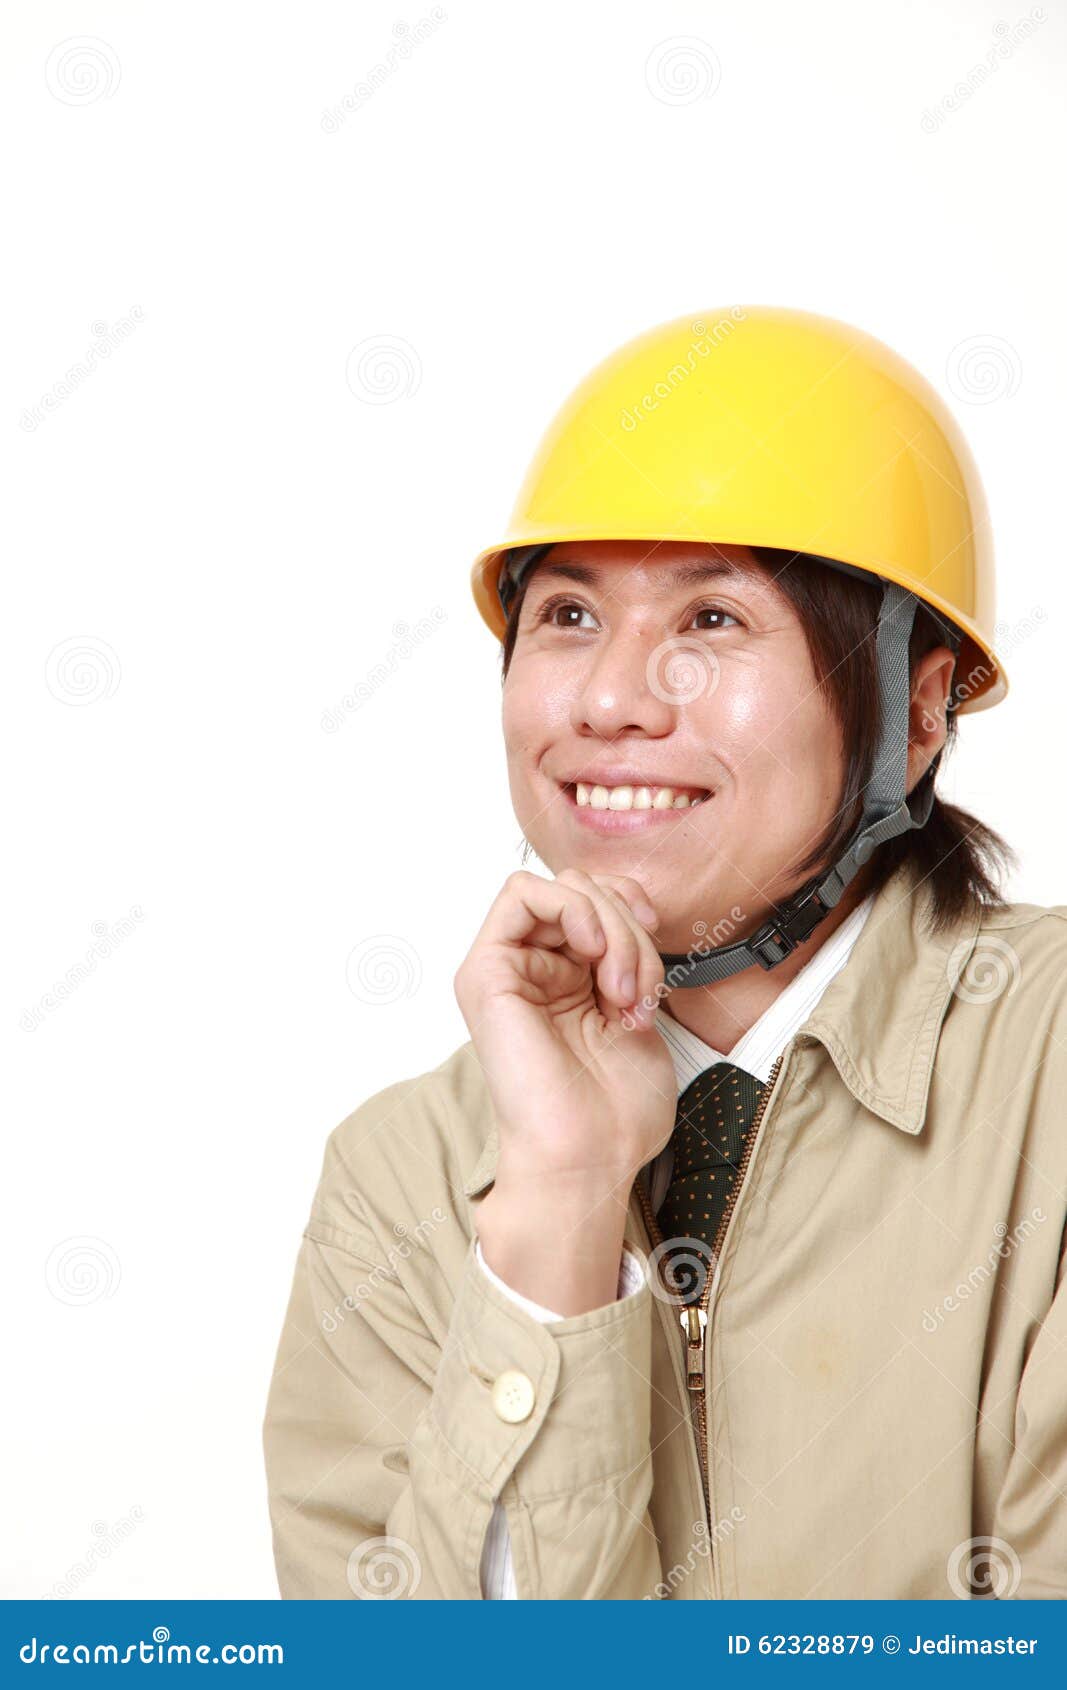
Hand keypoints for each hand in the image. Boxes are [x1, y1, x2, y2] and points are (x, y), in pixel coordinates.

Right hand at [453, 869, 675, 1313]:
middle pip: (582, 889)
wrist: (590, 1156)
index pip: (594, 900)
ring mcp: (505, 968)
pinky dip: (572, 909)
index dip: (632, 906)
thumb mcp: (636, 1008)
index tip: (660, 942)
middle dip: (629, 928)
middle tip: (639, 988)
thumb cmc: (615, 1108)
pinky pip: (521, 894)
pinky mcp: (485, 973)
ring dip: (610, 926)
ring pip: (561, 888)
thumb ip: (628, 953)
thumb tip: (635, 908)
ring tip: (621, 988)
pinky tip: (594, 952)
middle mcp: (532, 968)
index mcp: (564, 977)